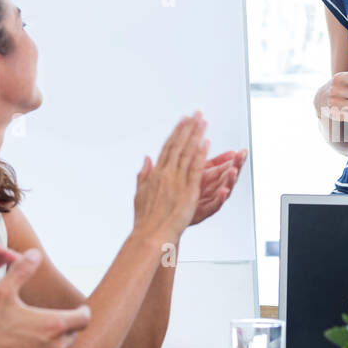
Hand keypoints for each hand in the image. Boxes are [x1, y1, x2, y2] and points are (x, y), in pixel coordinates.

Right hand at [0, 248, 89, 347]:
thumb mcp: (1, 293)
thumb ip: (21, 271)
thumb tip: (35, 253)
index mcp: (54, 325)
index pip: (84, 318)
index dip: (81, 312)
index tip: (76, 309)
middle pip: (72, 335)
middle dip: (63, 327)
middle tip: (46, 320)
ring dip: (54, 346)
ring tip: (34, 337)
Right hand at [133, 113, 208, 243]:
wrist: (151, 234)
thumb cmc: (145, 219)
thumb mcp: (140, 194)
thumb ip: (143, 175)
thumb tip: (146, 159)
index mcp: (156, 174)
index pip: (167, 147)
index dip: (176, 132)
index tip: (182, 120)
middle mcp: (166, 174)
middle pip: (178, 145)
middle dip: (188, 128)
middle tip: (196, 113)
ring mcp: (177, 181)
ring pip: (187, 153)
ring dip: (196, 135)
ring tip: (203, 121)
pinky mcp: (188, 191)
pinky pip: (195, 168)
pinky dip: (201, 154)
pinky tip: (206, 142)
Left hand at [190, 148, 246, 225]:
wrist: (174, 209)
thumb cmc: (188, 191)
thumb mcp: (202, 172)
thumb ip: (217, 162)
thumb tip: (232, 152)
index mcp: (216, 179)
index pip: (229, 167)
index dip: (237, 160)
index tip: (243, 151)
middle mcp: (216, 189)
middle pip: (230, 177)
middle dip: (236, 166)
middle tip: (241, 157)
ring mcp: (211, 200)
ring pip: (225, 190)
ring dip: (230, 181)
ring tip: (233, 170)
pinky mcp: (204, 211)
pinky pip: (214, 206)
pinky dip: (220, 199)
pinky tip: (223, 192)